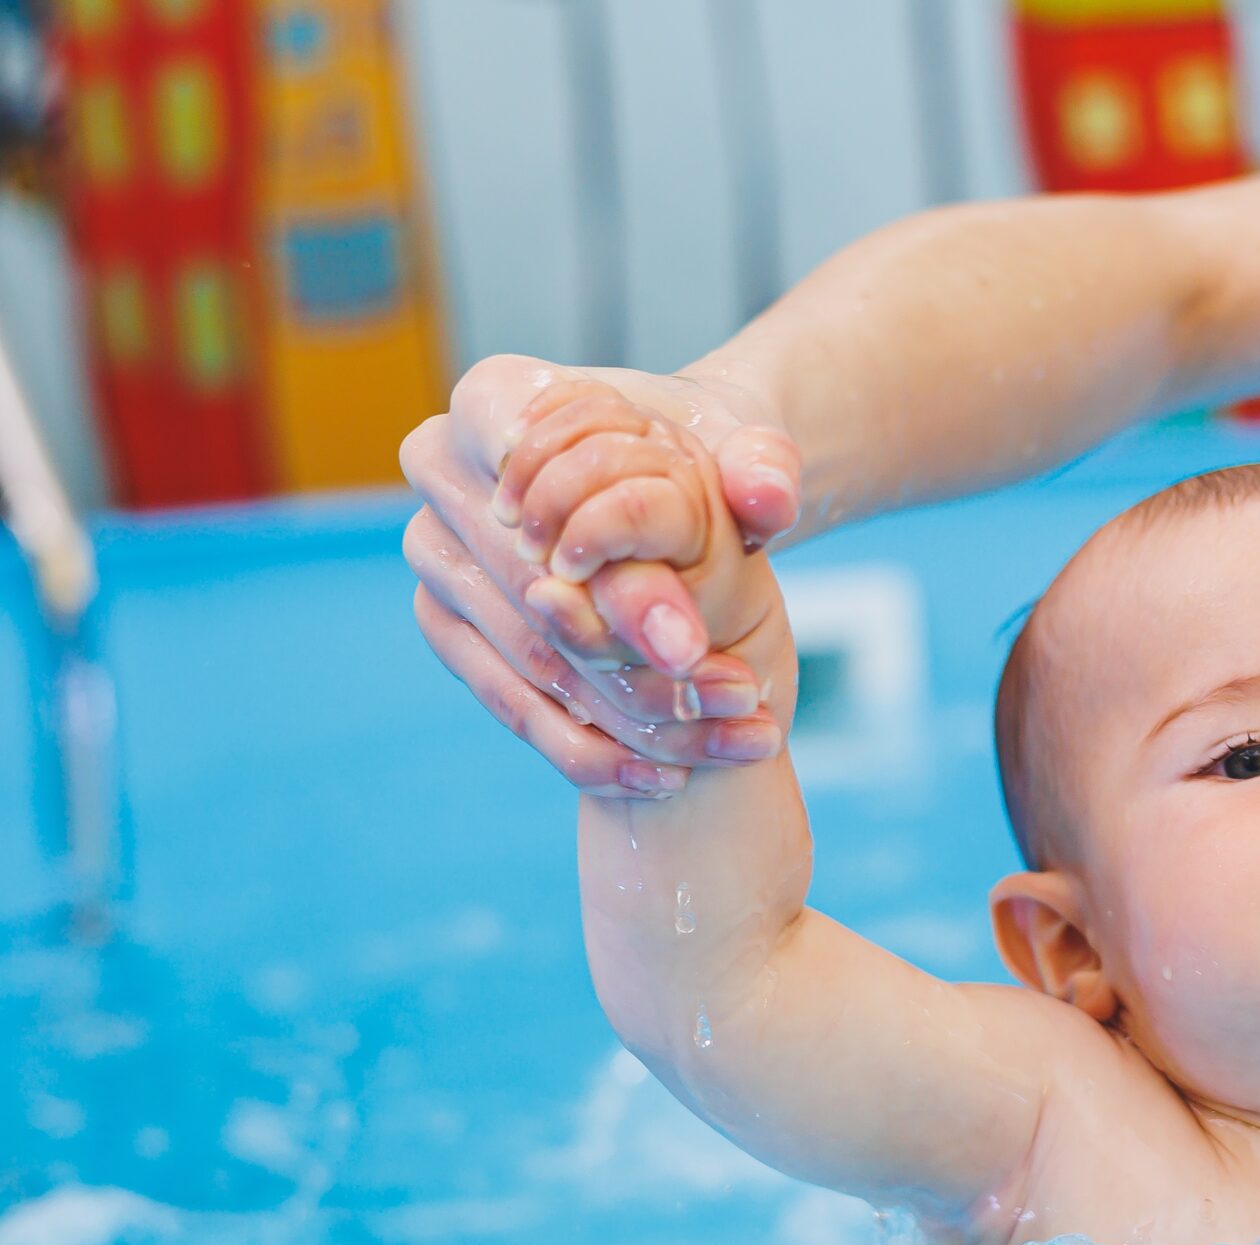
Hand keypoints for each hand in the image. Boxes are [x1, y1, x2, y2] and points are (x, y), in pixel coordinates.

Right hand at [402, 356, 801, 794]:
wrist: (674, 503)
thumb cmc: (702, 464)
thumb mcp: (747, 457)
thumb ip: (764, 469)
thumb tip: (769, 499)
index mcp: (498, 399)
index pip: (534, 478)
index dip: (609, 564)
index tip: (692, 635)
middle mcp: (442, 472)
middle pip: (535, 589)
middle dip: (637, 657)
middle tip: (731, 697)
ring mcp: (434, 556)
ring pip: (530, 658)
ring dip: (629, 712)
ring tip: (725, 736)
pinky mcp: (446, 627)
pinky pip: (511, 704)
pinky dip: (590, 748)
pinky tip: (668, 774)